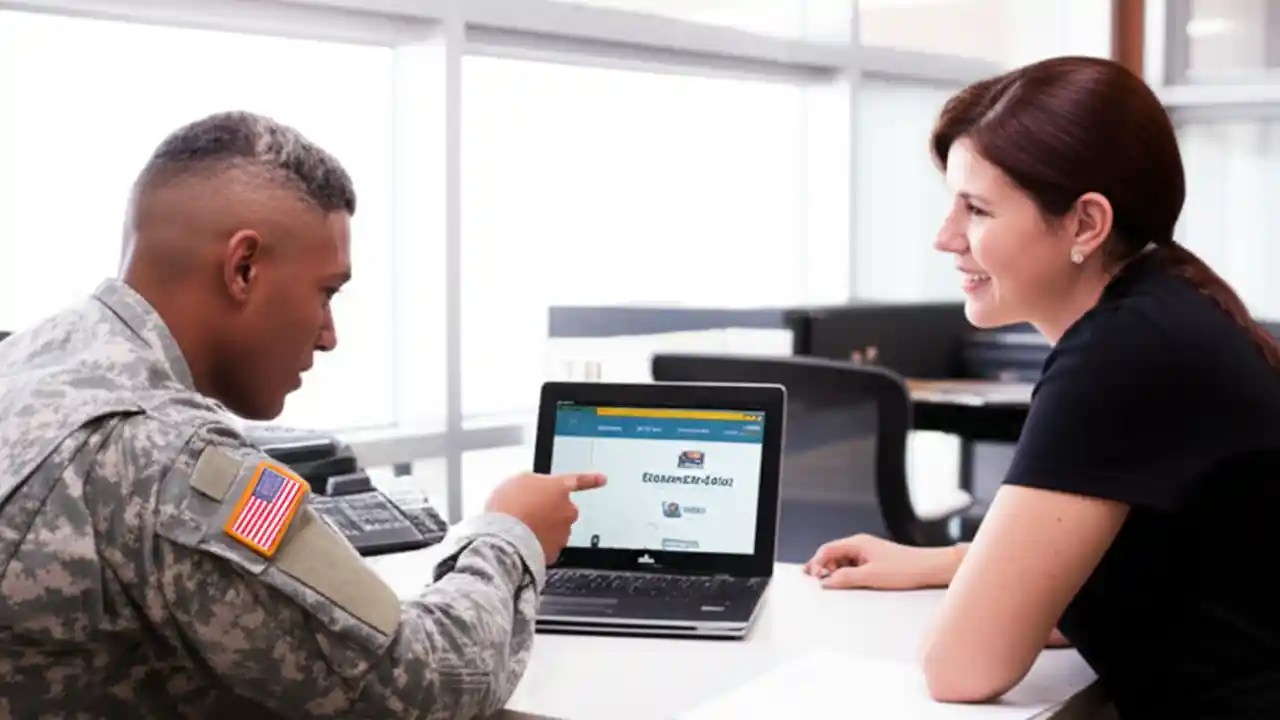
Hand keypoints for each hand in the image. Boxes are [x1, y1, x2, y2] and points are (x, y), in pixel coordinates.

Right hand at [486, 472, 606, 563]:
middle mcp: (566, 511)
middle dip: (549, 511)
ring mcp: (562, 533)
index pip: (579, 481)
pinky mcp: (554, 552)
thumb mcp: (518, 482)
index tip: (603, 479)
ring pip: (554, 529)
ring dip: (542, 528)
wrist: (505, 539)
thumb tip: (536, 490)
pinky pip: (547, 546)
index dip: (591, 480)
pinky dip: (537, 544)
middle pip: (562, 509)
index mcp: (559, 488)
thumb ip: (534, 483)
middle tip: (527, 512)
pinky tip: (522, 540)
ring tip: (520, 527)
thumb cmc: (509, 508)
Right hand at [802, 533, 961, 589]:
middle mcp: (860, 545)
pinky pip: (853, 566)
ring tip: (832, 584)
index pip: (828, 549)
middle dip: (823, 567)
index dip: (816, 562)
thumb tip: (826, 582)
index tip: (812, 575)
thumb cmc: (905, 568)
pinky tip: (847, 583)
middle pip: (833, 554)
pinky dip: (846, 574)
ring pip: (842, 561)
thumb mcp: (870, 576)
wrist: (928, 568)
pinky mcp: (874, 561)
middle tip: (816, 581)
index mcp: (857, 543)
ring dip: (835, 572)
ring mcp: (867, 553)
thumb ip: (845, 578)